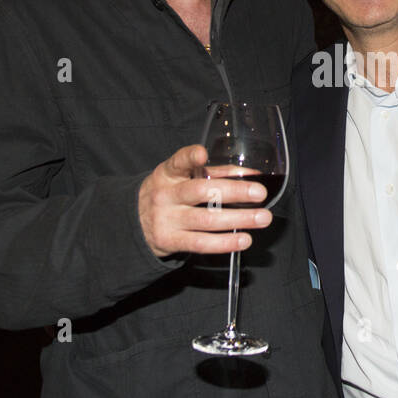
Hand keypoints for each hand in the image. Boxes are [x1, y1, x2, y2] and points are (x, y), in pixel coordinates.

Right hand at [138, 144, 270, 257]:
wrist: (136, 223)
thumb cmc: (170, 195)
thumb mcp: (182, 178)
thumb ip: (216, 173)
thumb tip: (251, 175)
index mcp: (168, 174)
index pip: (178, 162)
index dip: (190, 157)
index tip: (202, 154)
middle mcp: (165, 195)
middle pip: (201, 192)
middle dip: (234, 192)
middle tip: (259, 193)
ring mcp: (166, 219)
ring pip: (206, 220)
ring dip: (238, 219)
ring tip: (262, 218)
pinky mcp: (169, 241)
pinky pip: (200, 243)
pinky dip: (225, 243)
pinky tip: (243, 239)